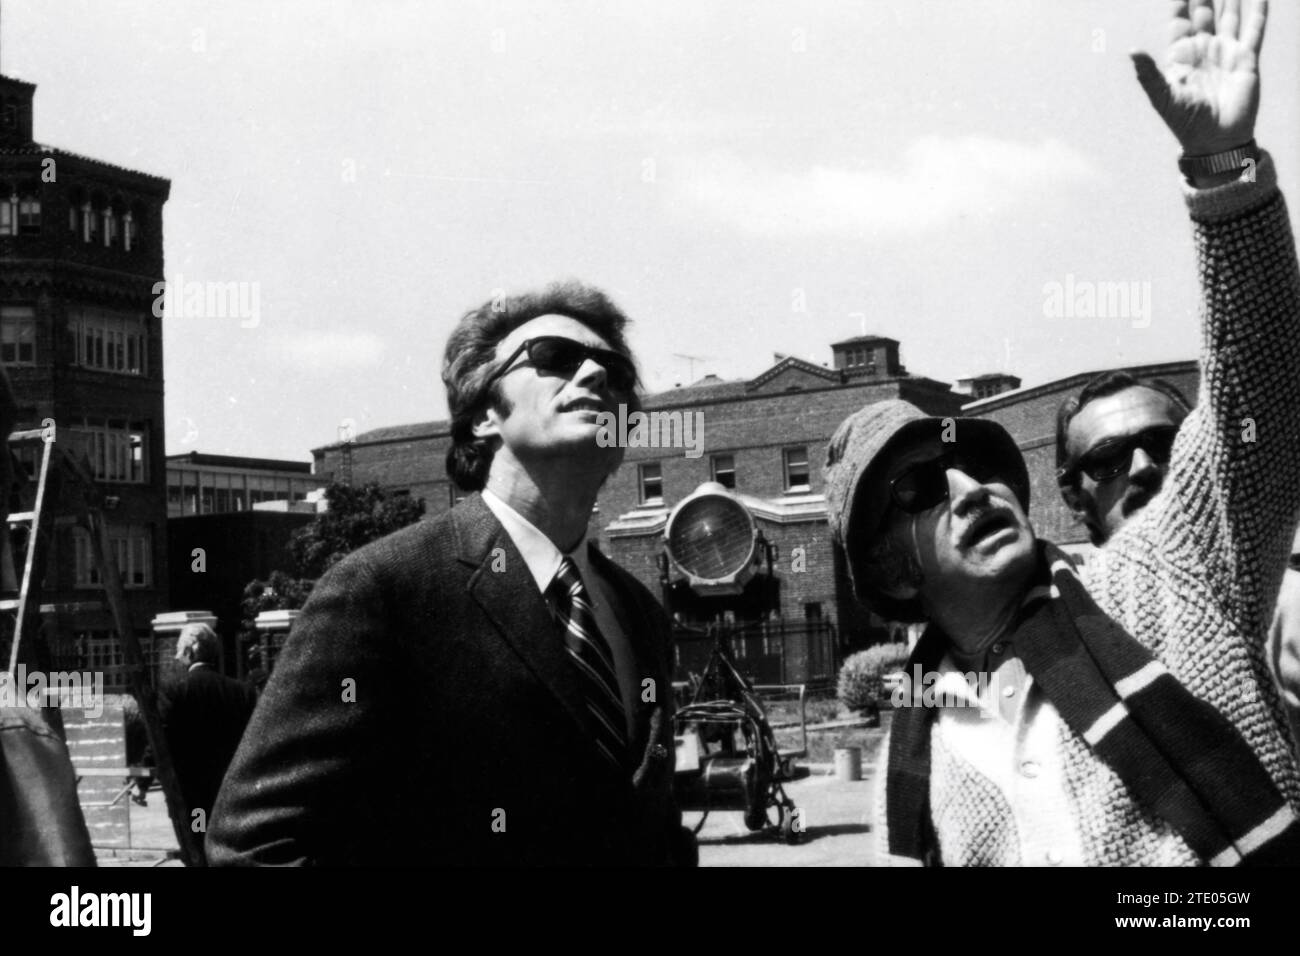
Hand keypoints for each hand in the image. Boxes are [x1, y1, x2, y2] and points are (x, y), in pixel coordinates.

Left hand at [1131, 0, 1265, 156]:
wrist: (1215, 140)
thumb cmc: (1185, 122)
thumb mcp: (1163, 97)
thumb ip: (1148, 74)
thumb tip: (1132, 51)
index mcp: (1181, 57)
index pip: (1179, 22)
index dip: (1179, 4)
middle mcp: (1203, 51)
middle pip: (1204, 13)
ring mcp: (1225, 52)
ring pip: (1229, 16)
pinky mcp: (1246, 58)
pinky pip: (1254, 30)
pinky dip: (1258, 12)